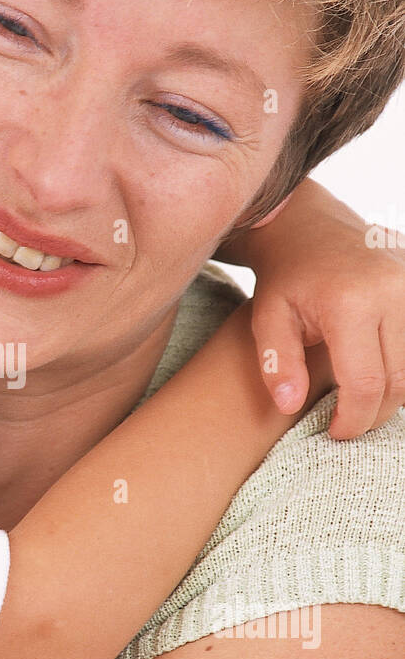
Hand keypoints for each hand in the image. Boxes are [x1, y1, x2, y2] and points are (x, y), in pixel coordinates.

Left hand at [217, 179, 404, 439]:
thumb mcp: (267, 318)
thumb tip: (290, 406)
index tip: (336, 433)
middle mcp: (391, 292)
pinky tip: (379, 377)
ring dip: (393, 393)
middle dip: (374, 413)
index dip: (353, 419)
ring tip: (362, 402)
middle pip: (398, 380)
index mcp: (350, 303)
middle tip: (348, 424)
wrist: (307, 225)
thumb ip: (277, 364)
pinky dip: (402, 367)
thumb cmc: (284, 277)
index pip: (365, 383)